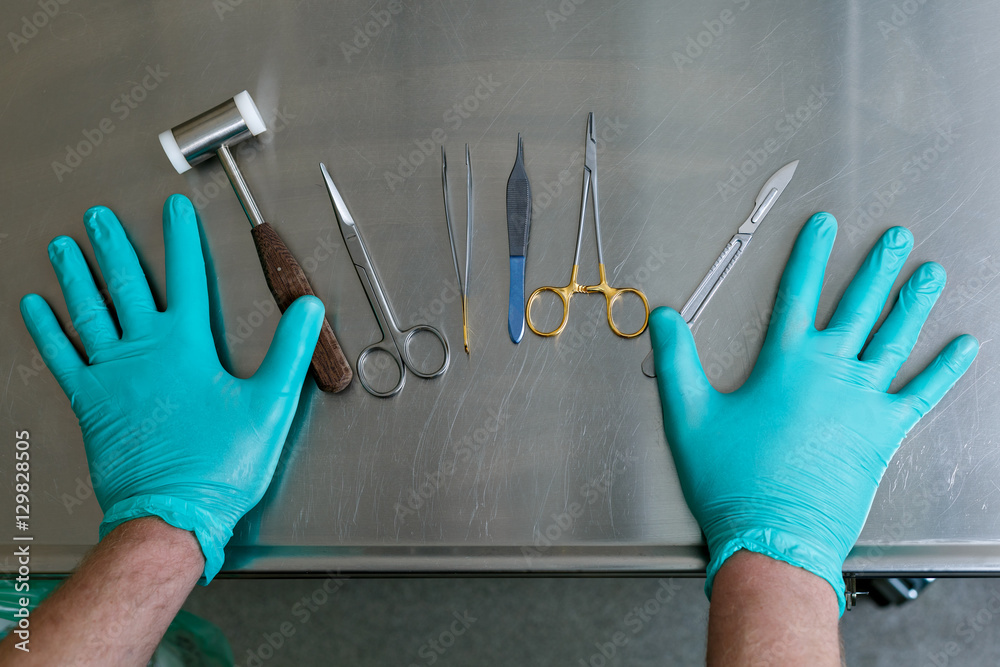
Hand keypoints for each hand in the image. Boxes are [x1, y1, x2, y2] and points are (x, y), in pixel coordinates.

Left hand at [19, 195, 323, 580]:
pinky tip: (35, 307)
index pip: (188, 278)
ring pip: (89, 311)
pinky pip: (61, 356)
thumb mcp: (272, 405)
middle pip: (128, 285)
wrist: (172, 512)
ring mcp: (112, 375)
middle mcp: (145, 351)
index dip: (182, 239)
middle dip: (115, 246)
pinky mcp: (90, 402)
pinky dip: (47, 329)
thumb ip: (290, 352)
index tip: (175, 209)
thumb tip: (309, 308)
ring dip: (77, 276)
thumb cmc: (222, 465)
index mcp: (189, 346)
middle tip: (99, 217)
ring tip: (65, 246)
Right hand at [649, 212, 978, 614]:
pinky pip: (922, 392)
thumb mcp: (688, 415)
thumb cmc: (731, 481)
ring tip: (930, 272)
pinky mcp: (883, 432)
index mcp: (784, 363)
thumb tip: (663, 318)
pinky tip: (963, 347)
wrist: (774, 535)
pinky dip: (945, 369)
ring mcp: (862, 400)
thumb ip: (675, 362)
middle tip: (896, 238)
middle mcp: (828, 372)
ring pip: (894, 338)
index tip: (823, 226)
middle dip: (877, 267)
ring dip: (913, 302)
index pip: (797, 292)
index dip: (809, 254)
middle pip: (858, 306)